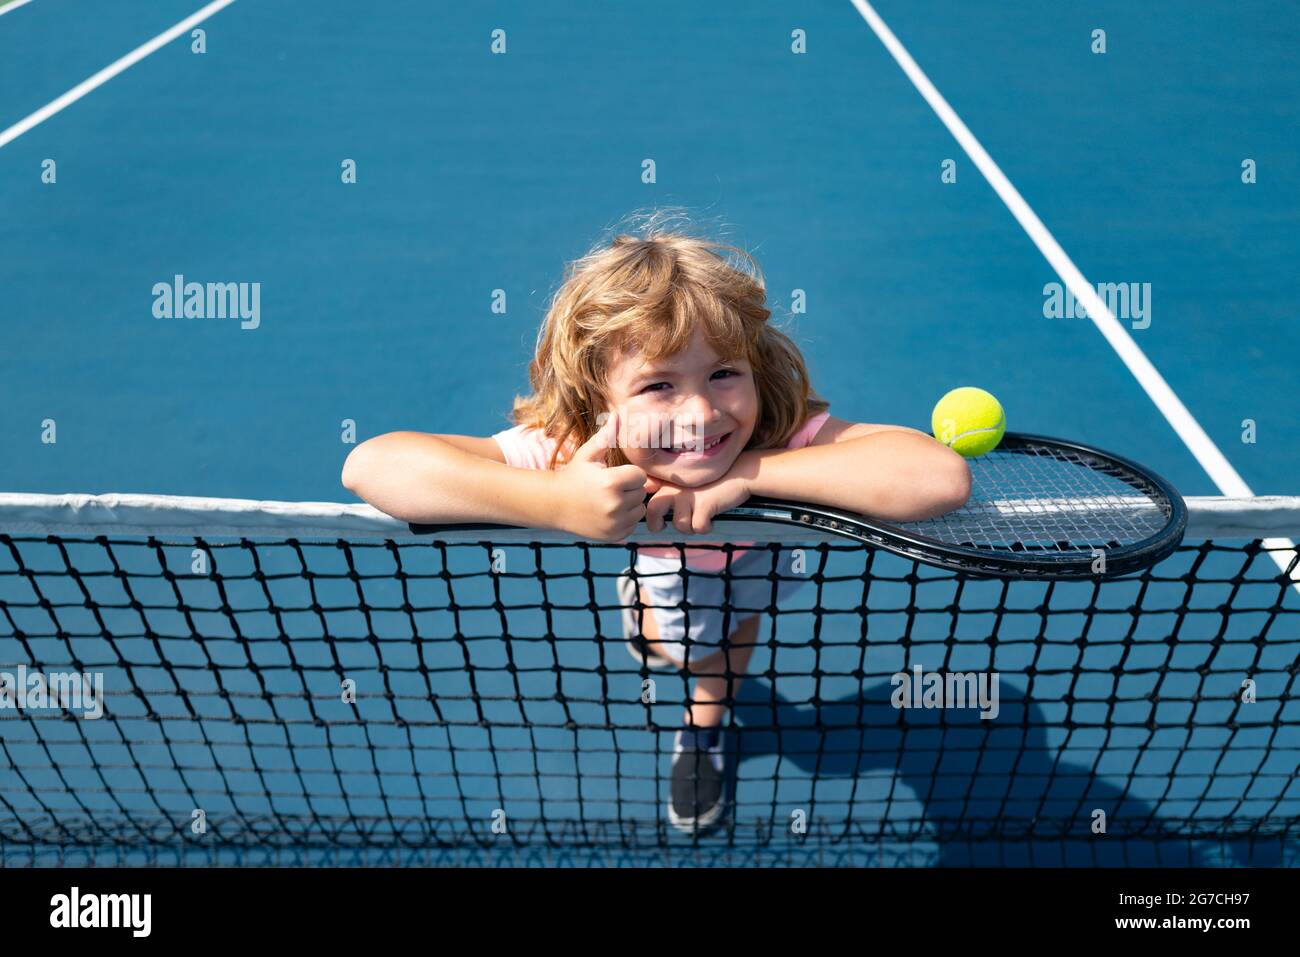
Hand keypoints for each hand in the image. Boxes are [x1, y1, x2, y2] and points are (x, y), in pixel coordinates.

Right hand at [550, 412, 647, 540]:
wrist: (554, 505)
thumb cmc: (573, 475)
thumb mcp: (587, 455)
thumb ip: (605, 437)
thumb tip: (617, 414)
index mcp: (610, 482)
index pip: (639, 475)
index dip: (628, 473)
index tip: (613, 474)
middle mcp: (614, 505)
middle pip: (641, 493)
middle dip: (629, 488)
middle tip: (609, 487)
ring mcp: (614, 523)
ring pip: (639, 509)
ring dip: (629, 504)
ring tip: (609, 499)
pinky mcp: (614, 536)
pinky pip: (632, 525)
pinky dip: (624, 520)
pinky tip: (607, 513)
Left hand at [644, 467, 752, 534]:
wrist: (738, 474)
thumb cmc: (713, 483)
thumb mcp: (688, 485)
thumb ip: (671, 492)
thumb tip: (654, 503)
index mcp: (671, 482)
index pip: (649, 496)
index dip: (649, 512)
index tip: (658, 521)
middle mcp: (676, 488)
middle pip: (653, 510)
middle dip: (655, 524)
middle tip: (662, 527)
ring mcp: (689, 496)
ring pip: (680, 525)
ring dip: (691, 527)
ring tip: (700, 518)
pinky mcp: (703, 505)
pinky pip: (698, 528)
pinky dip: (706, 528)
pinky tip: (712, 520)